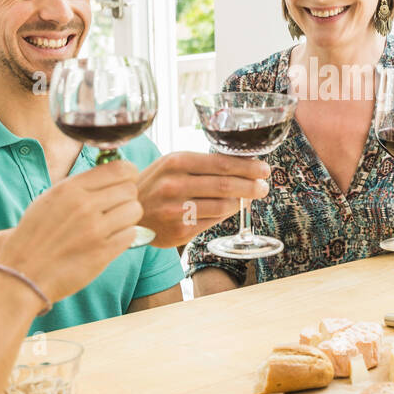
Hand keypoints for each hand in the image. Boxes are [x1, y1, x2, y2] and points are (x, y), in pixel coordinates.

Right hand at [0, 159, 142, 298]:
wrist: (23, 273)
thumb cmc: (35, 236)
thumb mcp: (49, 199)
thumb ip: (79, 186)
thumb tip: (111, 175)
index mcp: (70, 189)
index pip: (119, 169)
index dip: (129, 174)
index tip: (127, 181)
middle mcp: (84, 206)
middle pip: (130, 189)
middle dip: (127, 198)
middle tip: (116, 208)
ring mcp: (94, 230)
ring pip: (134, 211)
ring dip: (129, 218)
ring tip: (114, 225)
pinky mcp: (102, 253)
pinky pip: (132, 234)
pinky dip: (126, 237)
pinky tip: (111, 240)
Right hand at [136, 152, 269, 246]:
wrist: (129, 211)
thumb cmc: (156, 183)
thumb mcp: (172, 164)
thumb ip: (202, 164)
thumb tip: (242, 166)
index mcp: (176, 162)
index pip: (222, 164)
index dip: (248, 167)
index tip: (263, 169)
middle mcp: (175, 185)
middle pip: (226, 186)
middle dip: (251, 186)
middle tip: (264, 186)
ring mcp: (177, 210)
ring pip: (223, 206)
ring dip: (240, 202)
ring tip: (247, 198)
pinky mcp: (180, 231)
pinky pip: (213, 222)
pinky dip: (224, 215)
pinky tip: (227, 209)